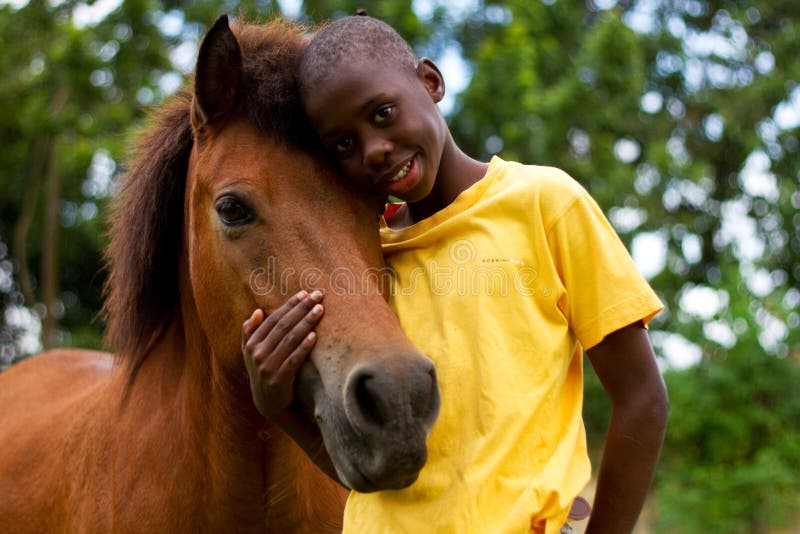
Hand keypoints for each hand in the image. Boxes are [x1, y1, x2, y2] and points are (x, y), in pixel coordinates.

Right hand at [242, 289, 323, 420]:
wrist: (269, 403)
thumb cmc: (265, 370)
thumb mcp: (252, 353)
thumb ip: (250, 332)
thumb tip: (258, 311)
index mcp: (251, 343)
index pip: (273, 318)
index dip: (289, 304)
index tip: (305, 293)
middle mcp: (256, 353)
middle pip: (283, 325)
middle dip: (301, 308)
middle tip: (318, 296)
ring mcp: (266, 367)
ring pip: (290, 339)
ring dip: (306, 322)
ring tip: (320, 310)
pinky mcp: (278, 380)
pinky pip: (294, 359)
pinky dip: (304, 346)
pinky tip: (315, 335)